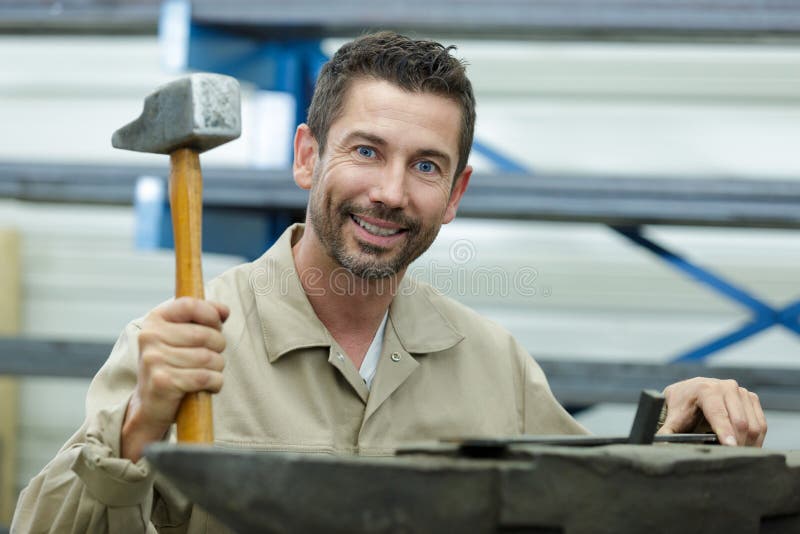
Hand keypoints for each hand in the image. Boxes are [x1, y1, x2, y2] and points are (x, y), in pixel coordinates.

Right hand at [121, 297, 229, 461]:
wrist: (150, 405)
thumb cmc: (173, 366)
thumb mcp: (182, 337)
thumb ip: (203, 319)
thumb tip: (224, 310)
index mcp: (155, 320)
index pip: (189, 305)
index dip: (211, 314)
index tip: (217, 325)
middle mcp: (150, 337)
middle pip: (205, 334)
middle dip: (219, 346)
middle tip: (212, 357)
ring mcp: (154, 359)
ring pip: (209, 357)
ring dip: (218, 368)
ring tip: (208, 372)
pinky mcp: (163, 382)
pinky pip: (205, 377)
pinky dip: (215, 383)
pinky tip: (208, 386)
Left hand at [657, 377, 766, 446]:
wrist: (689, 391)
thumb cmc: (680, 406)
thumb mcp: (672, 417)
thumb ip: (666, 432)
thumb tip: (658, 446)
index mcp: (705, 389)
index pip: (718, 414)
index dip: (725, 432)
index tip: (729, 447)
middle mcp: (725, 387)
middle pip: (740, 422)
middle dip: (738, 444)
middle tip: (732, 460)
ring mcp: (740, 391)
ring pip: (754, 424)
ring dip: (749, 444)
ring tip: (738, 457)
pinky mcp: (750, 398)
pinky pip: (761, 423)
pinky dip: (756, 439)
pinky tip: (746, 449)